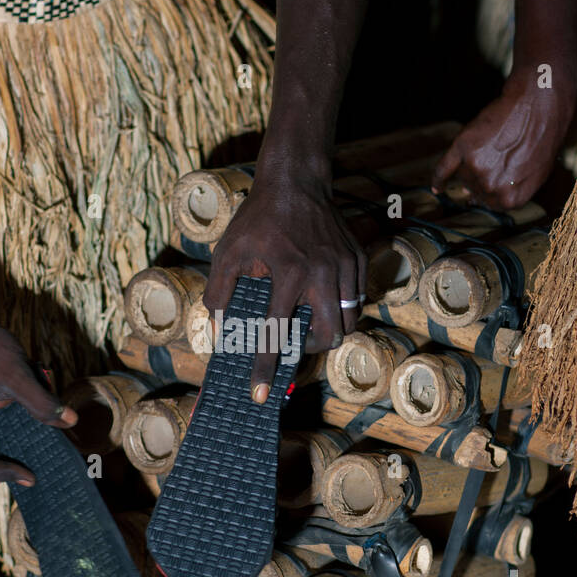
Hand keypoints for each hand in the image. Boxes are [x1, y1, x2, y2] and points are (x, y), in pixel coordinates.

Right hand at [0, 314, 76, 491]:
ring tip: (30, 426)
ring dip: (8, 447)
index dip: (7, 477)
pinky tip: (20, 416)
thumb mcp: (18, 371)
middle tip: (39, 453)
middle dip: (11, 464)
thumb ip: (42, 402)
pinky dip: (3, 436)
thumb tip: (70, 422)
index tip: (32, 472)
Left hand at [203, 171, 366, 401]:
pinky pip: (357, 297)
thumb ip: (219, 292)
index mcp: (288, 273)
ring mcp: (344, 265)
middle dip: (314, 347)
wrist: (294, 180)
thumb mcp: (227, 252)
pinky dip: (342, 306)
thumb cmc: (257, 218)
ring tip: (311, 321)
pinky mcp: (357, 258)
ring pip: (350, 319)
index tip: (259, 395)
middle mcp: (322, 272)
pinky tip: (323, 298)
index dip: (266, 368)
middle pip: (331, 335)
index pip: (277, 333)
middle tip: (298, 342)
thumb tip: (220, 330)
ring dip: (331, 329)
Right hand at [431, 70, 573, 209]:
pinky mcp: (463, 147)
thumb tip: (488, 198)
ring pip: (463, 176)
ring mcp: (475, 167)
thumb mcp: (536, 175)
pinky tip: (437, 187)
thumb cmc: (542, 138)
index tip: (492, 181)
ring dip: (470, 167)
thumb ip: (513, 192)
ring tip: (489, 148)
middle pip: (475, 190)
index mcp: (510, 199)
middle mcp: (491, 187)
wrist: (537, 105)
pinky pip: (444, 168)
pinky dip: (439, 178)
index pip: (490, 204)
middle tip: (496, 157)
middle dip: (483, 176)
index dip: (491, 191)